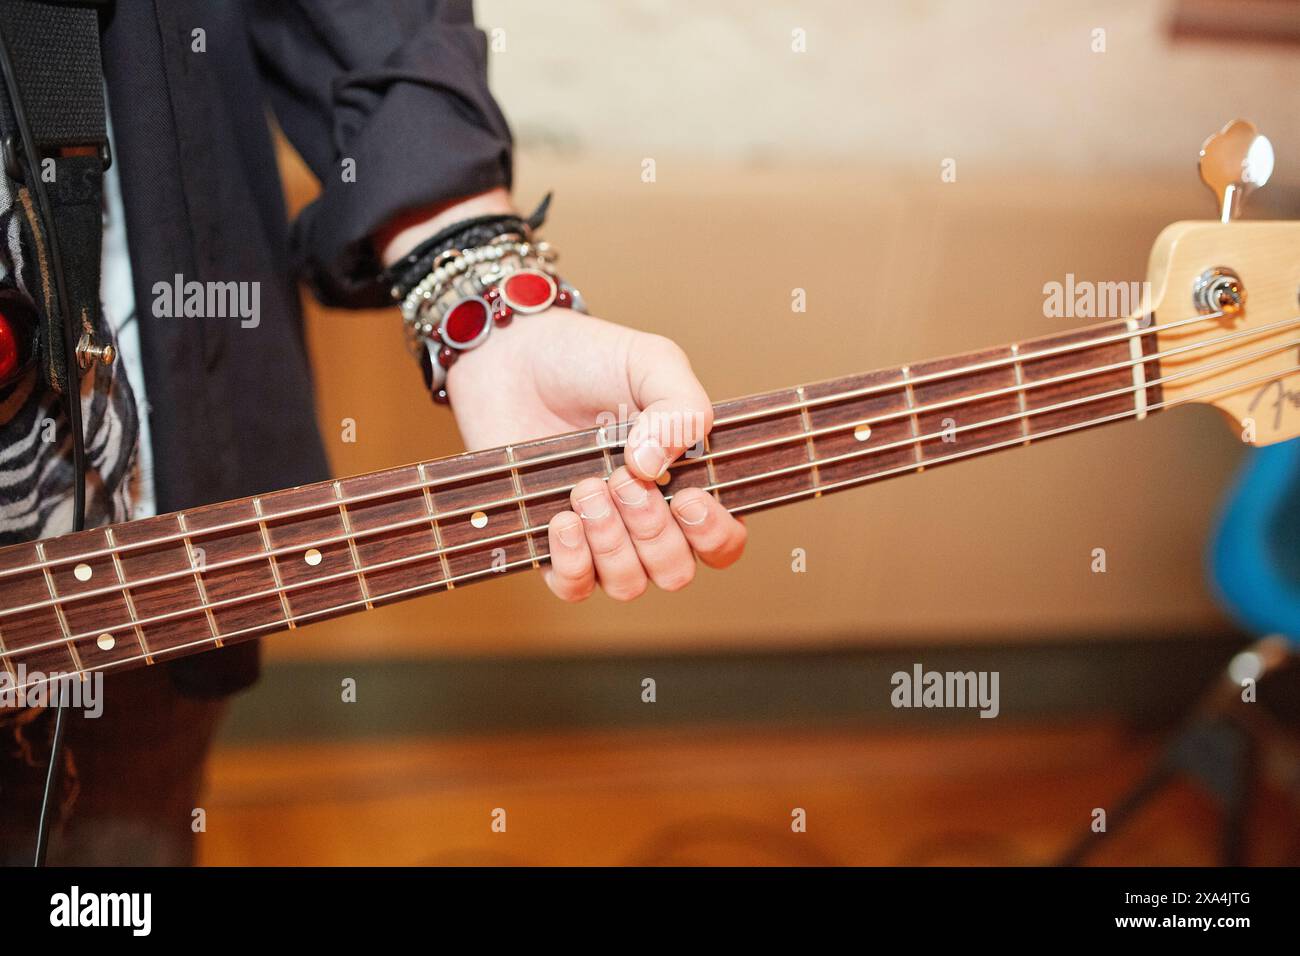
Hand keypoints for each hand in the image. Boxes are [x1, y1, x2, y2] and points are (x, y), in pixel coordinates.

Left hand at [446, 308, 747, 600]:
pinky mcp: (551, 545)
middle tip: (623, 478)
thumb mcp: (652, 363)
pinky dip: (573, 561)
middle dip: (653, 530)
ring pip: (627, 584)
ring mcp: (600, 536)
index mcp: (688, 481)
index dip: (714, 535)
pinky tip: (562, 518)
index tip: (689, 497)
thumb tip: (656, 468)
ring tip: (587, 487)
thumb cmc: (588, 358)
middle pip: (675, 571)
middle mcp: (648, 520)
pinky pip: (573, 588)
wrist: (514, 355)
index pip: (722, 542)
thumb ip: (681, 407)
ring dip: (612, 542)